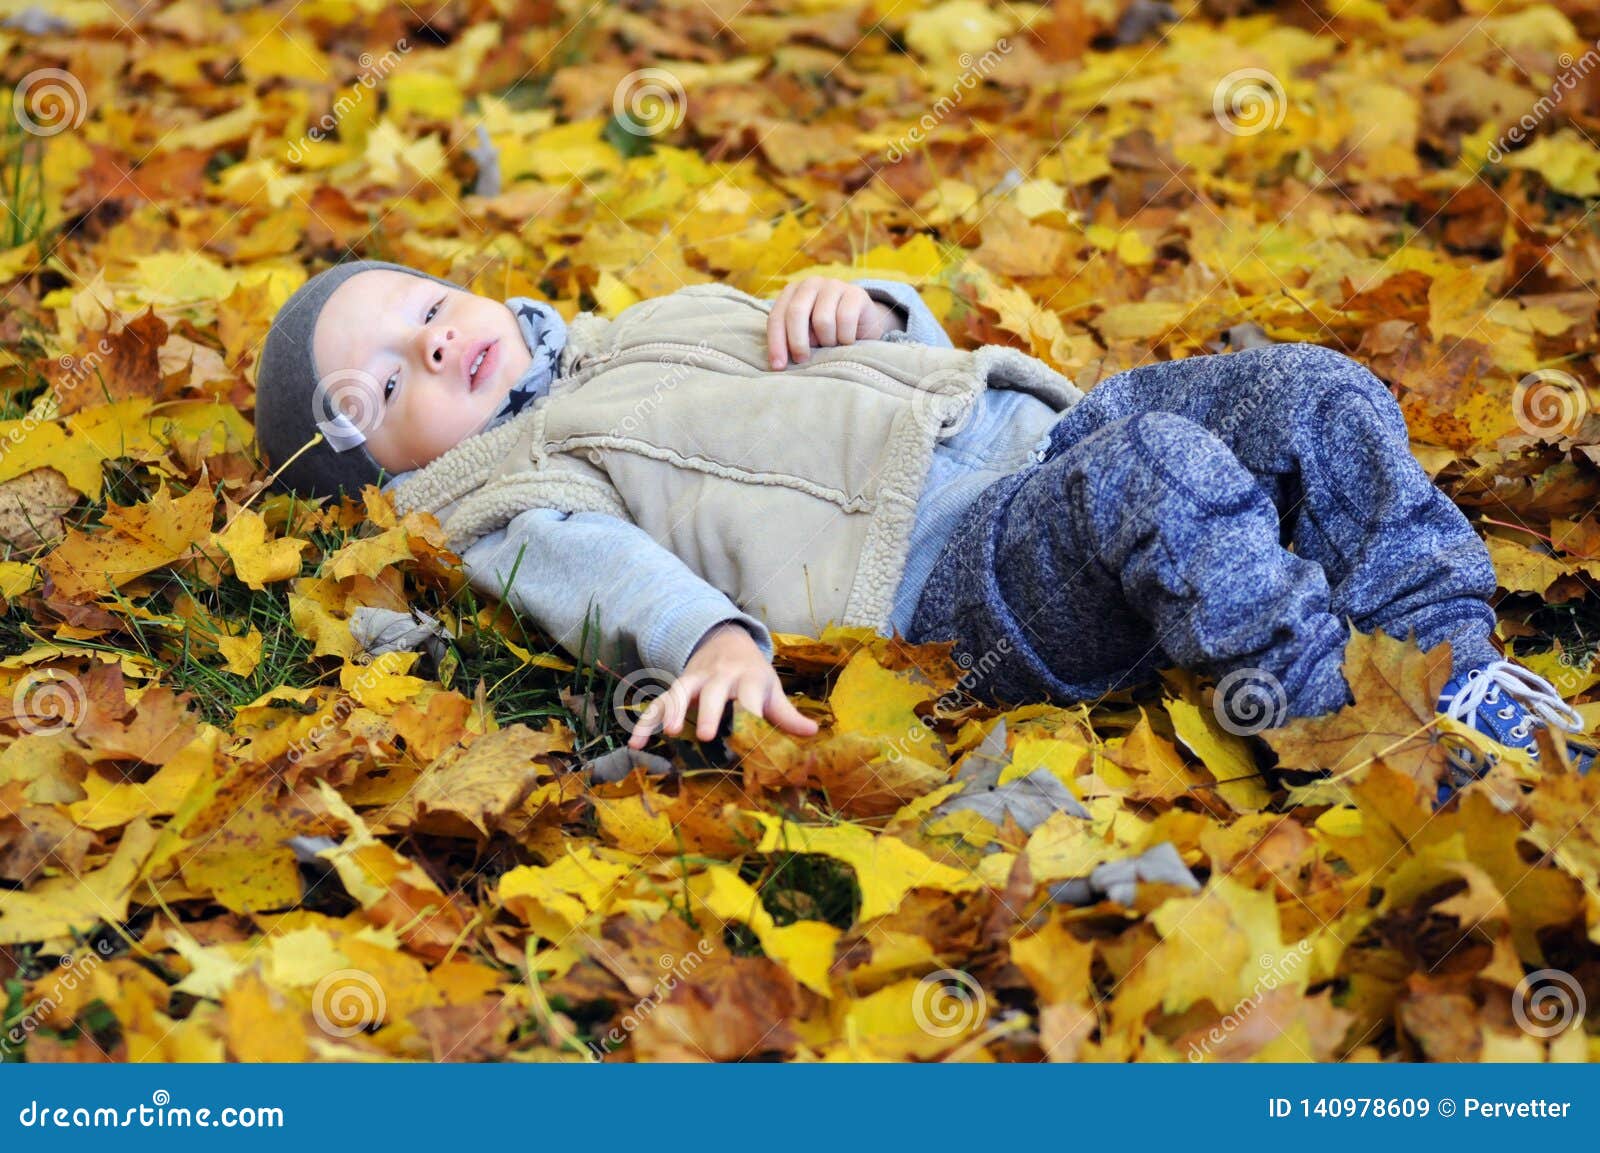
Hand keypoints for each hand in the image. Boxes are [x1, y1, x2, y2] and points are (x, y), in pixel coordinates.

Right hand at [626, 622, 819, 747]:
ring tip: (667, 732)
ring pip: (681, 692)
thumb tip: (813, 733)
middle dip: (708, 711)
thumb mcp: (771, 689)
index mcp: (748, 679)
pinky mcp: (677, 686)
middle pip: (713, 692)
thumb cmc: (752, 674)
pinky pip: (658, 702)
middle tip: (704, 735)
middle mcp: (720, 677)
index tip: (749, 742)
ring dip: (673, 710)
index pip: (749, 696)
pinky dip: (646, 720)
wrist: (725, 640)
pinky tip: (636, 742)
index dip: (749, 716)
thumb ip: (786, 714)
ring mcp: (695, 680)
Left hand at [767, 276, 905, 368]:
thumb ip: (791, 340)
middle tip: (803, 360)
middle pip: (796, 313)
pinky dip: (845, 338)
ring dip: (827, 341)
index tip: (778, 366)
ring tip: (832, 345)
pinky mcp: (856, 293)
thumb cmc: (827, 333)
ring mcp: (834, 285)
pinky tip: (848, 341)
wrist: (864, 324)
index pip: (777, 317)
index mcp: (791, 292)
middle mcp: (811, 284)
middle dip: (797, 341)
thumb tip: (779, 361)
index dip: (776, 342)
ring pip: (822, 320)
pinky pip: (845, 320)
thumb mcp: (805, 336)